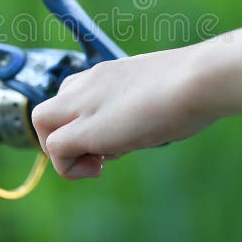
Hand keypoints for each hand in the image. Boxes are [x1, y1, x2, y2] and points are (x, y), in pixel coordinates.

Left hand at [31, 17, 241, 179]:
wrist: (200, 79)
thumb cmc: (197, 87)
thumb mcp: (164, 94)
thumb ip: (143, 106)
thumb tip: (145, 126)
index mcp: (108, 74)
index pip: (74, 95)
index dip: (83, 120)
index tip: (113, 135)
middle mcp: (89, 83)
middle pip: (51, 108)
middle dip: (66, 136)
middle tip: (101, 153)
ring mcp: (84, 102)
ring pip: (41, 123)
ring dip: (62, 150)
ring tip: (98, 162)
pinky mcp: (87, 127)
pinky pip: (54, 150)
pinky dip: (70, 166)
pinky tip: (100, 167)